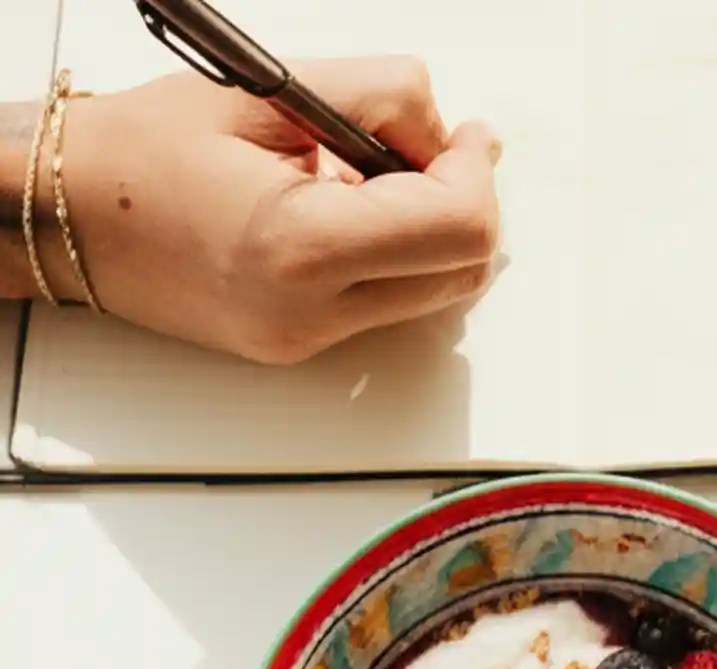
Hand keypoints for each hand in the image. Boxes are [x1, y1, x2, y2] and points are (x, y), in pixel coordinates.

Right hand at [48, 56, 501, 363]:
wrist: (58, 215)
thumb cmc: (136, 153)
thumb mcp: (268, 93)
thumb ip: (382, 100)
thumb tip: (450, 131)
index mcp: (300, 251)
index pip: (459, 227)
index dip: (477, 172)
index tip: (468, 136)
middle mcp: (309, 314)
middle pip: (463, 269)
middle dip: (466, 199)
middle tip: (432, 149)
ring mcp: (306, 340)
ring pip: (436, 291)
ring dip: (435, 227)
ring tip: (368, 175)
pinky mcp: (299, 345)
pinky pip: (389, 300)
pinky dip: (397, 250)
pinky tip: (346, 208)